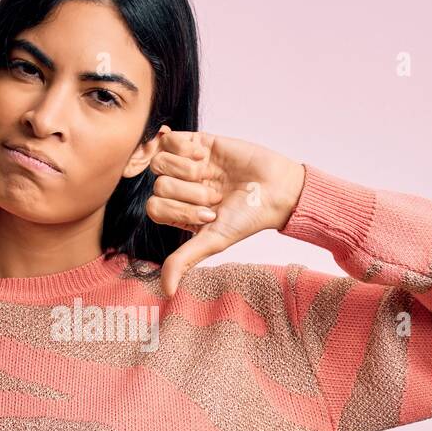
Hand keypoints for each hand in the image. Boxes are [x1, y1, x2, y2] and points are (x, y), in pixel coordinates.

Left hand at [146, 130, 305, 296]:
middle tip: (216, 195)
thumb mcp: (214, 241)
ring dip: (188, 170)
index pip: (154, 207)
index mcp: (178, 212)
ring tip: (212, 175)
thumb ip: (184, 260)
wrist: (277, 188)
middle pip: (158, 185)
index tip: (209, 213)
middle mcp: (179, 189)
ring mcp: (185, 165)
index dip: (179, 209)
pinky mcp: (196, 142)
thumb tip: (166, 291)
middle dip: (190, 192)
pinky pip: (169, 139)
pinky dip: (186, 147)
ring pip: (160, 162)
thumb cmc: (247, 218)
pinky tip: (206, 155)